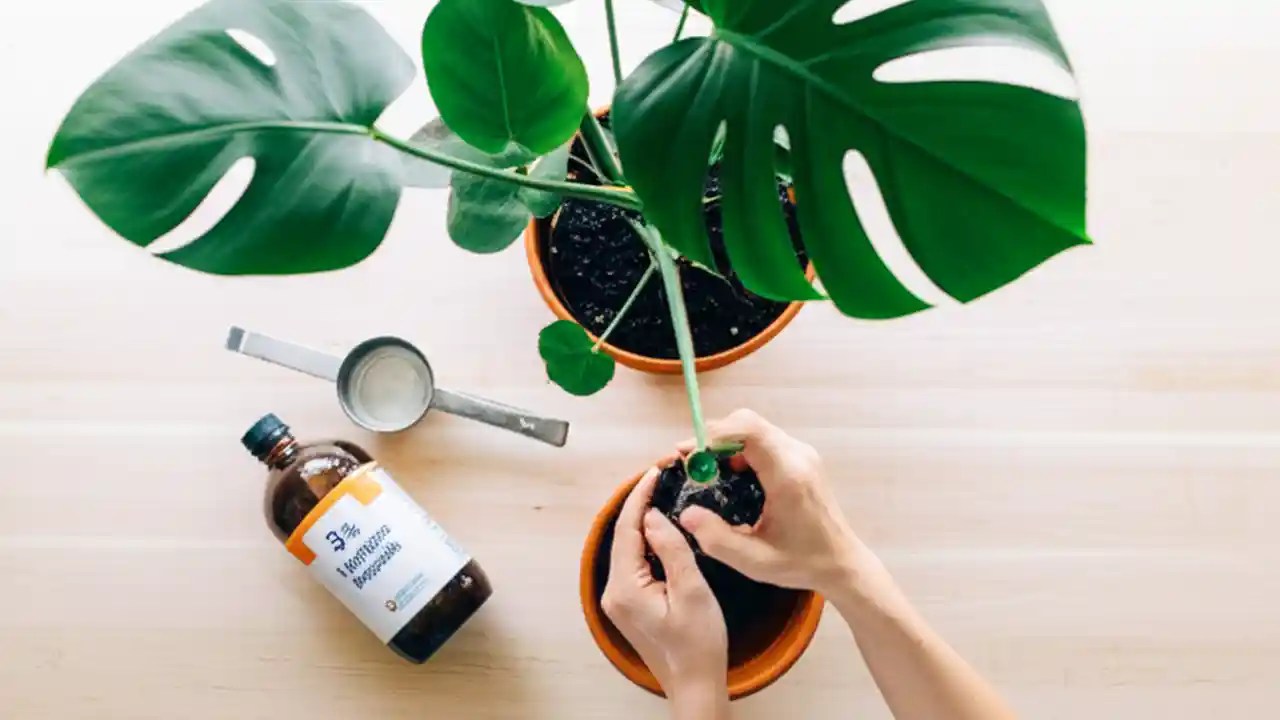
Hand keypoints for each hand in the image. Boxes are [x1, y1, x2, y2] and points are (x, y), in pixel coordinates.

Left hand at [602, 467, 728, 717]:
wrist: (695, 685)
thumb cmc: (698, 645)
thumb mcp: (691, 589)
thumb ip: (671, 548)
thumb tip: (653, 516)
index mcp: (625, 587)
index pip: (627, 529)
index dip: (639, 497)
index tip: (655, 472)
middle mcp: (615, 592)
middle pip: (624, 537)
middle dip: (640, 505)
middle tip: (662, 477)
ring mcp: (620, 600)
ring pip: (629, 549)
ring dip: (643, 523)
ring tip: (663, 495)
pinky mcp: (630, 605)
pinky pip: (635, 564)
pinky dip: (647, 543)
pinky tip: (662, 530)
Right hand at [678, 410, 867, 595]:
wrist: (842, 562)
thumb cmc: (801, 563)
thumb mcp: (754, 561)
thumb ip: (716, 539)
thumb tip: (686, 513)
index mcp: (787, 476)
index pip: (748, 431)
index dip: (712, 435)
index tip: (687, 455)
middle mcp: (797, 455)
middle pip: (748, 422)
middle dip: (713, 437)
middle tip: (690, 463)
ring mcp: (802, 453)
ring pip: (754, 427)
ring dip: (725, 441)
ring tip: (705, 469)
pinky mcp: (801, 457)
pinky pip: (764, 438)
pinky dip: (740, 447)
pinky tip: (730, 473)